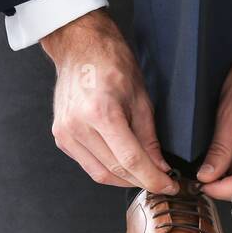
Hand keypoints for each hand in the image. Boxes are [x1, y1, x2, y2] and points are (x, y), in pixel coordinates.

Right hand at [41, 8, 176, 193]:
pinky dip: (108, 168)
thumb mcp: (141, 97)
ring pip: (100, 173)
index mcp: (101, 113)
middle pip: (115, 170)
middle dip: (142, 181)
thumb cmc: (111, 61)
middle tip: (162, 182)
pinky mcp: (61, 137)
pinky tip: (123, 164)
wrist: (79, 46)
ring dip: (125, 179)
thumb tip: (160, 166)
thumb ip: (149, 136)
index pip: (131, 160)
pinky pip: (88, 164)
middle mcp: (78, 127)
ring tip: (145, 175)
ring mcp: (66, 133)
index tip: (170, 186)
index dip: (153, 179)